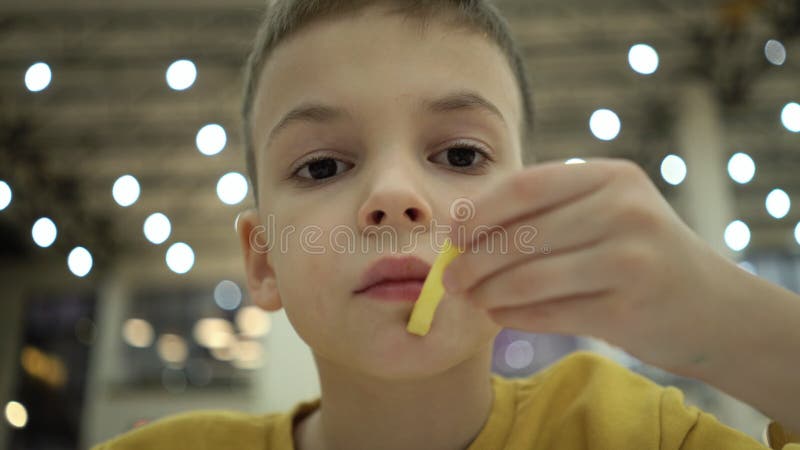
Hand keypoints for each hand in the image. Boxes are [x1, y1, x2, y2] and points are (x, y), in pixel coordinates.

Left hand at [441, 157, 745, 374]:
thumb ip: (548, 212)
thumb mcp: (609, 213)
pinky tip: (498, 315)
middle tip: (450, 278)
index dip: (479, 212)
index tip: (454, 236)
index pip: (525, 186)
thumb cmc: (642, 254)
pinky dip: (514, 316)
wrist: (715, 308)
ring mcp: (631, 259)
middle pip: (522, 234)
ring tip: (469, 298)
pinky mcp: (629, 309)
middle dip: (474, 260)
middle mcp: (625, 210)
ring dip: (488, 292)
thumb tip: (463, 226)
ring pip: (530, 277)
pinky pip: (550, 313)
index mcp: (612, 176)